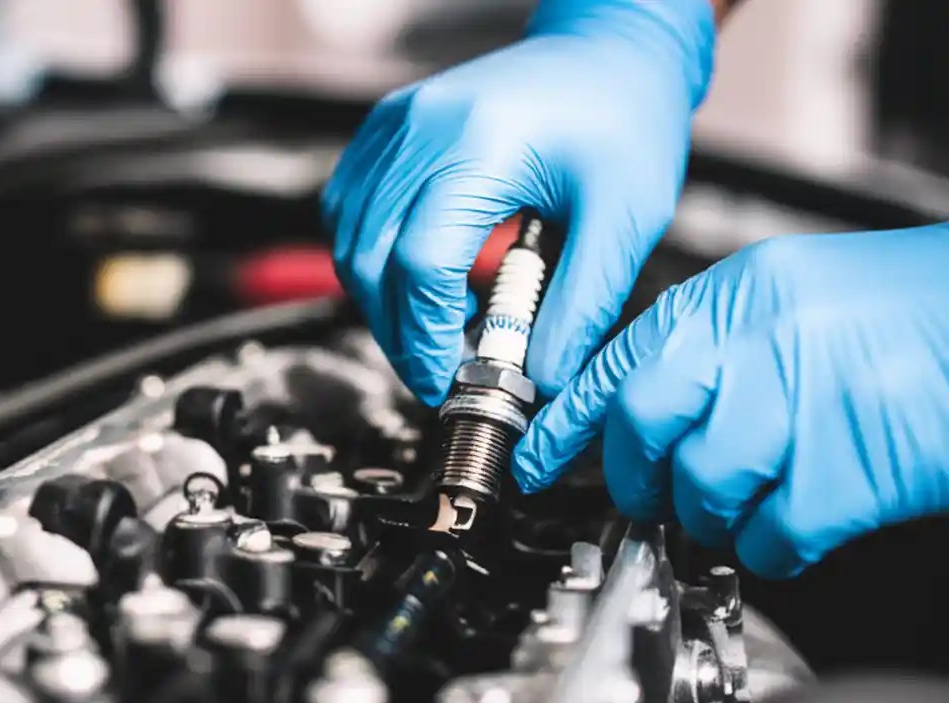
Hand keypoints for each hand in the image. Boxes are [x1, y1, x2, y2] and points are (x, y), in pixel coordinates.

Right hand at [322, 0, 715, 403]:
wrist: (611, 50)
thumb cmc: (625, 122)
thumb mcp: (624, 222)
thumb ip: (580, 307)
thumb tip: (541, 380)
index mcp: (482, 146)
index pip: (420, 263)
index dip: (426, 336)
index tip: (451, 381)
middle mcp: (423, 128)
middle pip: (370, 257)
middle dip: (397, 332)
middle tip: (436, 374)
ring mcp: (398, 123)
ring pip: (348, 237)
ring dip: (378, 300)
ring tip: (432, 330)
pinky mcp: (390, 126)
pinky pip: (348, 205)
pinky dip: (367, 256)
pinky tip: (412, 278)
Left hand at [515, 224, 948, 577]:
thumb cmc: (911, 316)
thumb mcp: (793, 302)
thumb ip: (716, 349)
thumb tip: (640, 409)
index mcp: (737, 298)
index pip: (620, 360)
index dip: (568, 417)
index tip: (536, 455)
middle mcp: (757, 342)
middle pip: (641, 421)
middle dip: (636, 472)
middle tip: (652, 492)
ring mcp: (799, 405)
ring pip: (701, 487)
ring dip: (714, 513)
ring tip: (750, 498)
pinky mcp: (844, 473)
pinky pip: (770, 534)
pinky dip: (774, 544)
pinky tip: (799, 521)